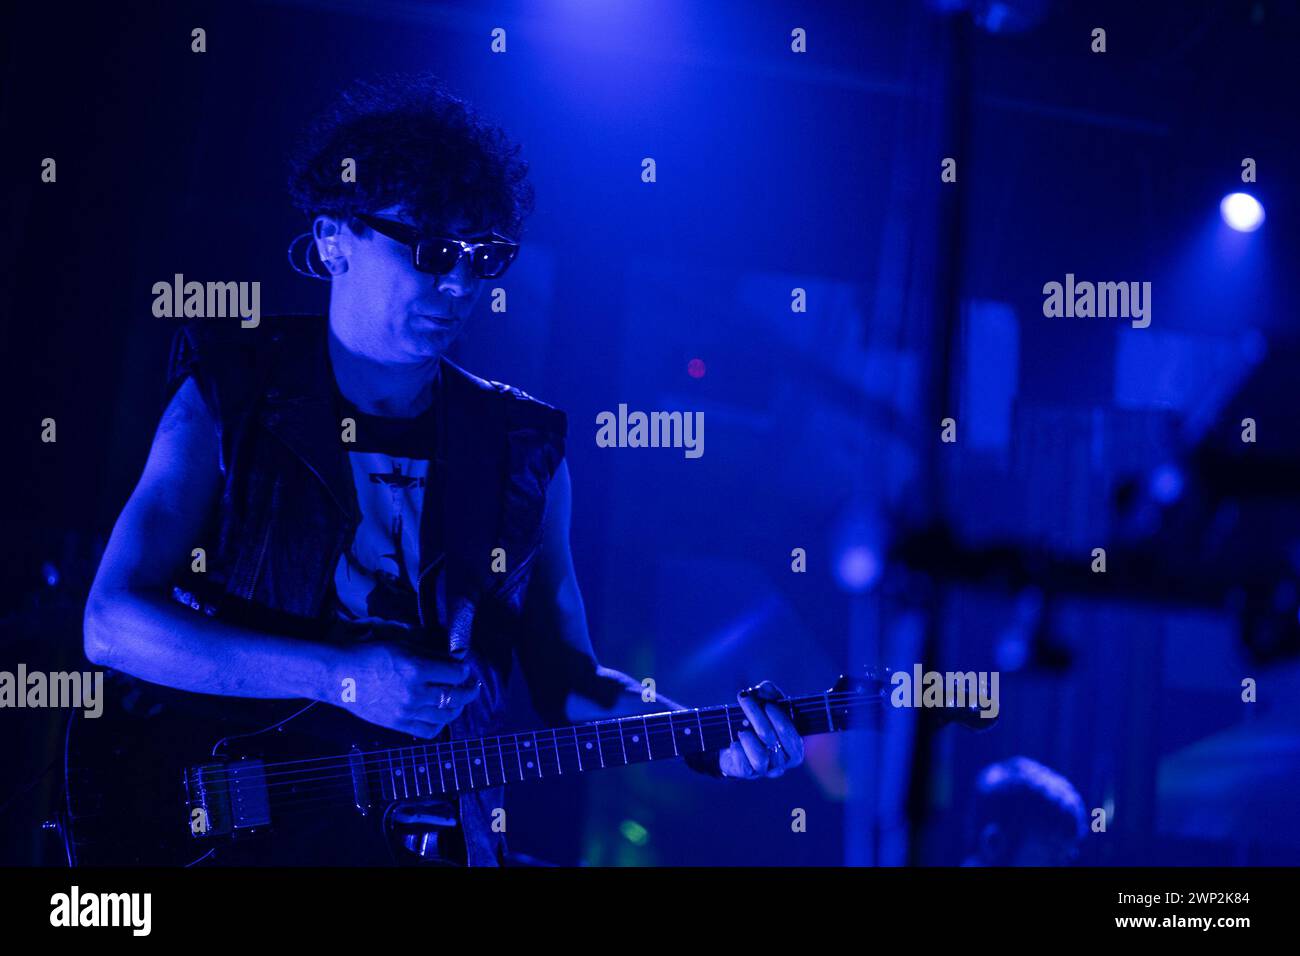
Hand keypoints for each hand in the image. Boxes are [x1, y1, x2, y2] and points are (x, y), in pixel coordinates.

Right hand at [330, 641, 479, 738]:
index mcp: (416, 669)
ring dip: (459, 707)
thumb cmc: (370, 655)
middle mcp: (414, 692)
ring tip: (460, 700)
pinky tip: (441, 715)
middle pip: (456, 696)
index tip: (465, 668)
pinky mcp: (398, 724)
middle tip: (472, 685)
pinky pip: (429, 730)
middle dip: (469, 690)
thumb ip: (431, 654)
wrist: (340, 677)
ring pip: (446, 715)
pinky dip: (440, 724)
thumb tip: (456, 659)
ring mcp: (407, 711)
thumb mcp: (402, 646)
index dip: (465, 670)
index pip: (456, 673)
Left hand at [719, 680, 804, 778]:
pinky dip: (738, 751)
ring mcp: (765, 770)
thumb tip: (765, 688)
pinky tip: (734, 742)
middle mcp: (783, 762)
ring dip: (748, 738)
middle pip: (772, 740)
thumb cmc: (755, 721)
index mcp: (794, 747)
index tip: (767, 704)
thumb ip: (769, 693)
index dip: (780, 718)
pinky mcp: (748, 773)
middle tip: (745, 700)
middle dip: (757, 716)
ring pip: (760, 757)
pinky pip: (745, 766)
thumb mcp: (764, 703)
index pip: (792, 736)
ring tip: (741, 730)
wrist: (732, 741)